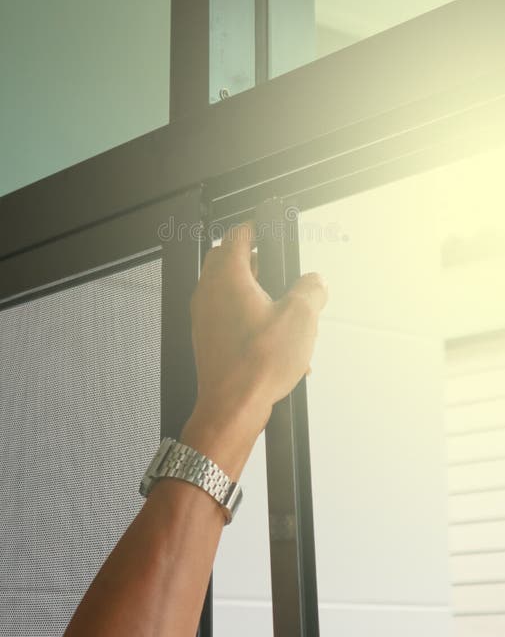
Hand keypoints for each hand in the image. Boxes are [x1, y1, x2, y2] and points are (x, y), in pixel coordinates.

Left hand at [183, 221, 326, 476]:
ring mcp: (205, 318)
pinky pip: (228, 317)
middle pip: (227, 260)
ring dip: (253, 291)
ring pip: (228, 290)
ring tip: (283, 310)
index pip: (237, 235)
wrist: (232, 408)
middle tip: (275, 269)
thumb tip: (315, 283)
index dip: (255, 227)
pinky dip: (249, 318)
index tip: (267, 228)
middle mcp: (210, 294)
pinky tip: (277, 343)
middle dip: (253, 260)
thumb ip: (312, 291)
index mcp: (228, 278)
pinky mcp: (209, 340)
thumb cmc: (255, 366)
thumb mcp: (301, 319)